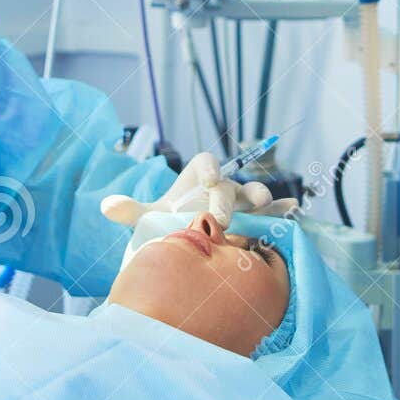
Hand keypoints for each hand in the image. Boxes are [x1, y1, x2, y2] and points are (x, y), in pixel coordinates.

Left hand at [101, 151, 297, 228]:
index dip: (208, 168)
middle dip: (225, 200)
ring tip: (265, 204)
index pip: (205, 163)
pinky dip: (284, 211)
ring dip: (262, 196)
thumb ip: (131, 210)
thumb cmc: (171, 220)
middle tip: (219, 220)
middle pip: (228, 186)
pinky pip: (273, 213)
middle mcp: (223, 187)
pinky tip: (294, 212)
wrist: (190, 236)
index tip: (207, 179)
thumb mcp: (150, 216)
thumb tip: (106, 206)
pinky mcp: (256, 219)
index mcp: (198, 178)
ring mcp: (242, 203)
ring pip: (255, 193)